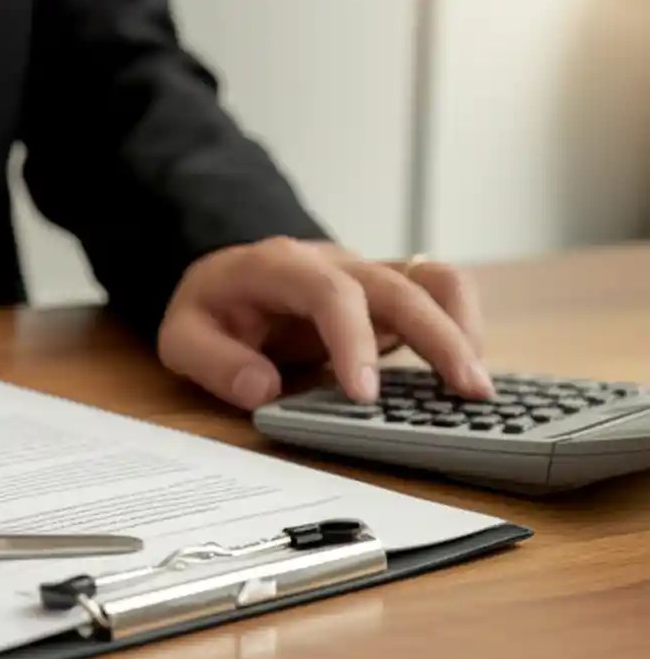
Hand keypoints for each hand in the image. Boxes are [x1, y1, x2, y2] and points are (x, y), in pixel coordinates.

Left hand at [156, 237, 493, 410]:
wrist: (224, 279)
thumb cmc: (209, 309)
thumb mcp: (181, 337)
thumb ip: (214, 362)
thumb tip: (262, 388)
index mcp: (278, 266)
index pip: (328, 292)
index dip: (353, 340)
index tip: (365, 395)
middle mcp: (332, 262)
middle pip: (397, 285)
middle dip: (437, 336)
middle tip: (466, 392)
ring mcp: (366, 274)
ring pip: (432, 278)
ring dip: (463, 326)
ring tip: (477, 385)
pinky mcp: (387, 293)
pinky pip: (438, 295)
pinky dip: (461, 328)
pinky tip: (462, 373)